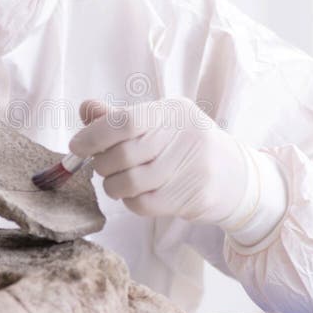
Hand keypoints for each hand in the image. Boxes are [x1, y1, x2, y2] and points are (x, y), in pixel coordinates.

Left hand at [69, 97, 265, 230]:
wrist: (236, 176)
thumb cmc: (186, 145)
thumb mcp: (160, 123)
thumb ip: (120, 117)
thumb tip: (86, 108)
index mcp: (173, 111)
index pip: (126, 120)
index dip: (94, 135)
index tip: (77, 146)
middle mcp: (186, 135)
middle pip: (124, 154)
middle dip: (102, 164)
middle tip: (102, 166)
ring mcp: (192, 167)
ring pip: (130, 182)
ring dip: (113, 186)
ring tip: (117, 182)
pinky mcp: (192, 197)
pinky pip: (142, 204)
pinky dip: (129, 201)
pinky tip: (135, 194)